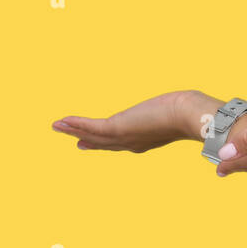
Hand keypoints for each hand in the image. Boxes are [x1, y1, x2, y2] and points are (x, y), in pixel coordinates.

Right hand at [52, 90, 195, 153]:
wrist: (189, 115)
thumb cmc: (189, 112)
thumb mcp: (177, 111)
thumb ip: (174, 111)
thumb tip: (184, 105)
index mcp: (144, 140)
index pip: (118, 142)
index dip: (101, 143)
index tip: (87, 143)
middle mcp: (132, 143)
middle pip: (103, 143)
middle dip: (86, 140)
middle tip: (73, 141)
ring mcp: (124, 137)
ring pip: (93, 135)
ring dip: (74, 130)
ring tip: (57, 126)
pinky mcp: (118, 128)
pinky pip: (91, 127)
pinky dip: (76, 124)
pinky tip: (62, 121)